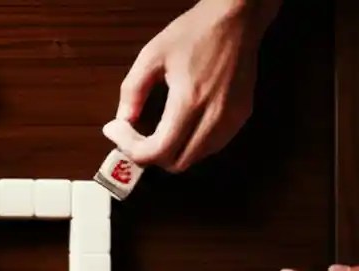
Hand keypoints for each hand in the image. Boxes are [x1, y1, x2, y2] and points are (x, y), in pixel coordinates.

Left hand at [102, 0, 277, 171]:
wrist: (236, 18)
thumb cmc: (194, 32)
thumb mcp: (152, 55)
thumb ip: (132, 90)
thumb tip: (122, 121)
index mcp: (190, 101)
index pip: (159, 151)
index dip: (132, 150)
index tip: (116, 131)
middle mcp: (214, 117)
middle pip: (177, 163)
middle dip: (151, 156)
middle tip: (133, 136)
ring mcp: (232, 119)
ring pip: (195, 158)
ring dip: (171, 153)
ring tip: (154, 132)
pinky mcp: (241, 116)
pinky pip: (212, 146)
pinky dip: (191, 145)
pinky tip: (179, 127)